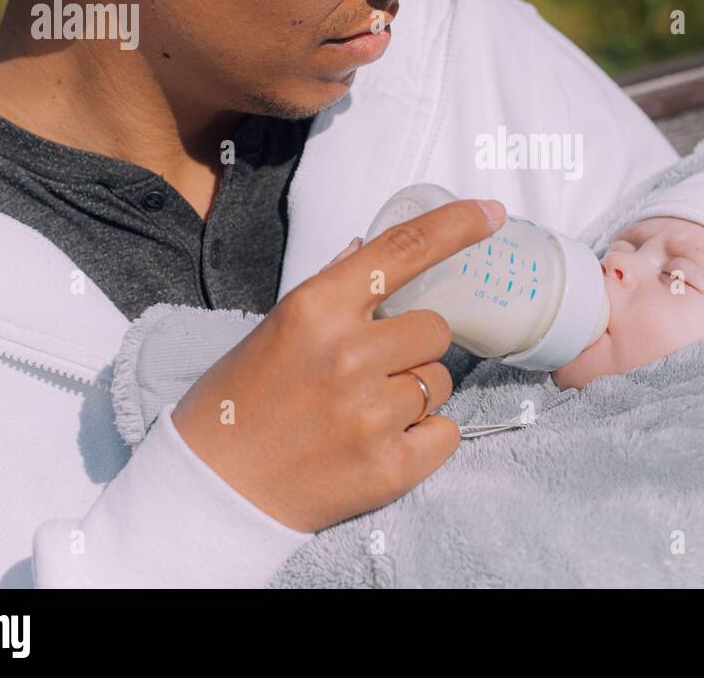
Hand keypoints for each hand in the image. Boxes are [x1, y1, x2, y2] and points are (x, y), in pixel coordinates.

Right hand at [171, 197, 505, 532]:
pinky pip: (446, 432)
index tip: (490, 212)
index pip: (403, 249)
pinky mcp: (390, 467)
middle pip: (436, 327)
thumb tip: (367, 251)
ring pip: (440, 381)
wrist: (213, 491)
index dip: (457, 225)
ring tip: (363, 413)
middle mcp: (349, 356)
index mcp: (317, 310)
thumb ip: (330, 290)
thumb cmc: (236, 404)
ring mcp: (371, 414)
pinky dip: (424, 438)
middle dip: (414, 345)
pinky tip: (379, 444)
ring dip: (415, 393)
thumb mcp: (274, 329)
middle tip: (371, 370)